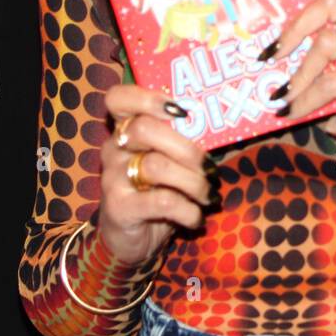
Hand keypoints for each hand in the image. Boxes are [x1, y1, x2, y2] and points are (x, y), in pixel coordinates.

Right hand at [96, 84, 216, 265]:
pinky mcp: (119, 208)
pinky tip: (196, 218)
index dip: (146, 97)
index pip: (118, 98)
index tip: (180, 111)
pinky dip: (188, 210)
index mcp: (125, 129)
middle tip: (209, 168)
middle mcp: (113, 149)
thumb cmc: (156, 191)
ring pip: (156, 166)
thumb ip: (182, 141)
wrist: (129, 238)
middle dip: (187, 149)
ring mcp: (112, 178)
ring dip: (194, 183)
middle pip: (144, 129)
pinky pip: (162, 201)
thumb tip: (222, 125)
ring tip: (208, 195)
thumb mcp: (168, 162)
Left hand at [266, 0, 335, 147]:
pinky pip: (331, 81)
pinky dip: (305, 97)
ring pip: (327, 42)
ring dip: (297, 72)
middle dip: (295, 27)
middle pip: (333, 0)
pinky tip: (292, 110)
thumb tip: (270, 34)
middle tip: (273, 52)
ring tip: (281, 93)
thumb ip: (321, 38)